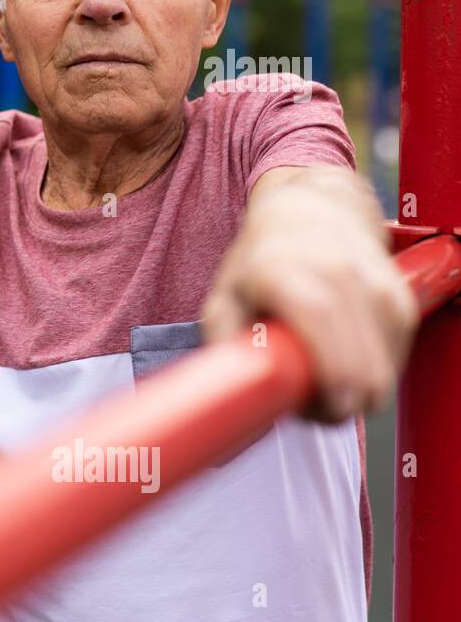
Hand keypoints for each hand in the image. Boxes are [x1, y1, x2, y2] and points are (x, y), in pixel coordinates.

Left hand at [202, 167, 418, 422]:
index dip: (332, 368)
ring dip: (364, 385)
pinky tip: (354, 367)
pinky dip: (381, 366)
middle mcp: (332, 267)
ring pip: (386, 352)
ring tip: (331, 384)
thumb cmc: (259, 264)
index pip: (318, 316)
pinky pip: (398, 344)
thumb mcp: (223, 298)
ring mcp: (371, 277)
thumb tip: (238, 392)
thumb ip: (226, 344)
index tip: (332, 409)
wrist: (310, 211)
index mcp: (279, 269)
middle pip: (359, 347)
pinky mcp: (397, 291)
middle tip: (317, 410)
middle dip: (346, 397)